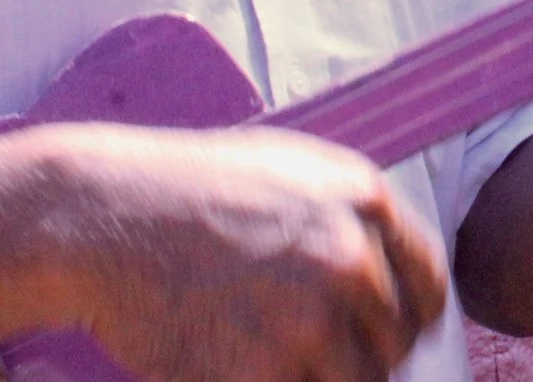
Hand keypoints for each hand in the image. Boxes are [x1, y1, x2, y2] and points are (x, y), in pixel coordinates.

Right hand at [28, 123, 446, 381]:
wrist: (102, 217)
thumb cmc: (189, 192)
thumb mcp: (289, 171)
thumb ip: (352, 219)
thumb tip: (397, 279)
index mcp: (364, 202)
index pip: (430, 290)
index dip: (407, 321)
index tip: (378, 335)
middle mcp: (350, 258)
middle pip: (395, 348)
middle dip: (359, 357)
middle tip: (303, 350)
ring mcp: (309, 319)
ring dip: (321, 379)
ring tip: (268, 356)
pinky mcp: (263, 372)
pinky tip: (234, 364)